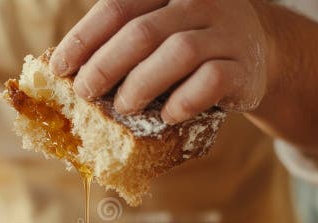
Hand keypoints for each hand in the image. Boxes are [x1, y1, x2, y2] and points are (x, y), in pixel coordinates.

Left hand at [51, 0, 273, 123]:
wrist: (258, 50)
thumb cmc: (189, 43)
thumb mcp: (158, 29)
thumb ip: (120, 39)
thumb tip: (65, 70)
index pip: (117, 7)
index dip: (83, 39)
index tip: (59, 67)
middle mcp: (198, 2)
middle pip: (142, 31)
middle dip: (105, 65)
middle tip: (85, 92)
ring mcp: (226, 31)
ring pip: (178, 52)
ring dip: (142, 84)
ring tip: (123, 106)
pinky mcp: (244, 66)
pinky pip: (211, 80)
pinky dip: (184, 100)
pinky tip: (167, 115)